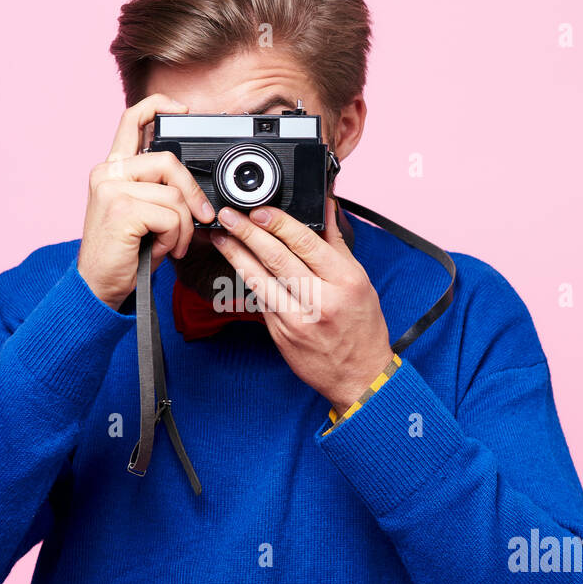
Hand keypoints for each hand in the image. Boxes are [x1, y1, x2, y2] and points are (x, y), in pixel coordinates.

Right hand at [78, 94, 216, 308]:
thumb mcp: (145, 214)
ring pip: (174, 195)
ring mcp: (111, 188)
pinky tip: (162, 250)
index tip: (183, 111)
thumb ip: (161, 190)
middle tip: (201, 218)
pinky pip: (170, 215)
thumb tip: (196, 187)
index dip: (159, 106)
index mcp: (113, 169)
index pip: (132, 120)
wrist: (99, 285)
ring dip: (184, 226)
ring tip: (172, 244)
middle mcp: (108, 172)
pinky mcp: (121, 209)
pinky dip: (175, 237)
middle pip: (168, 161)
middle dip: (192, 193)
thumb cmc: (125, 253)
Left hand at [210, 196, 395, 412]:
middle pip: (277, 258)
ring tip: (220, 236)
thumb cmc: (362, 328)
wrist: (358, 376)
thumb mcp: (360, 281)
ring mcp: (297, 319)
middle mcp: (321, 300)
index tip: (259, 210)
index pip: (306, 243)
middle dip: (247, 233)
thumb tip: (326, 207)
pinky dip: (248, 280)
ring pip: (259, 280)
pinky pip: (261, 300)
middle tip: (228, 216)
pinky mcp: (281, 334)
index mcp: (344, 282)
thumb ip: (337, 243)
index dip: (278, 223)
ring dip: (236, 255)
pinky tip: (236, 265)